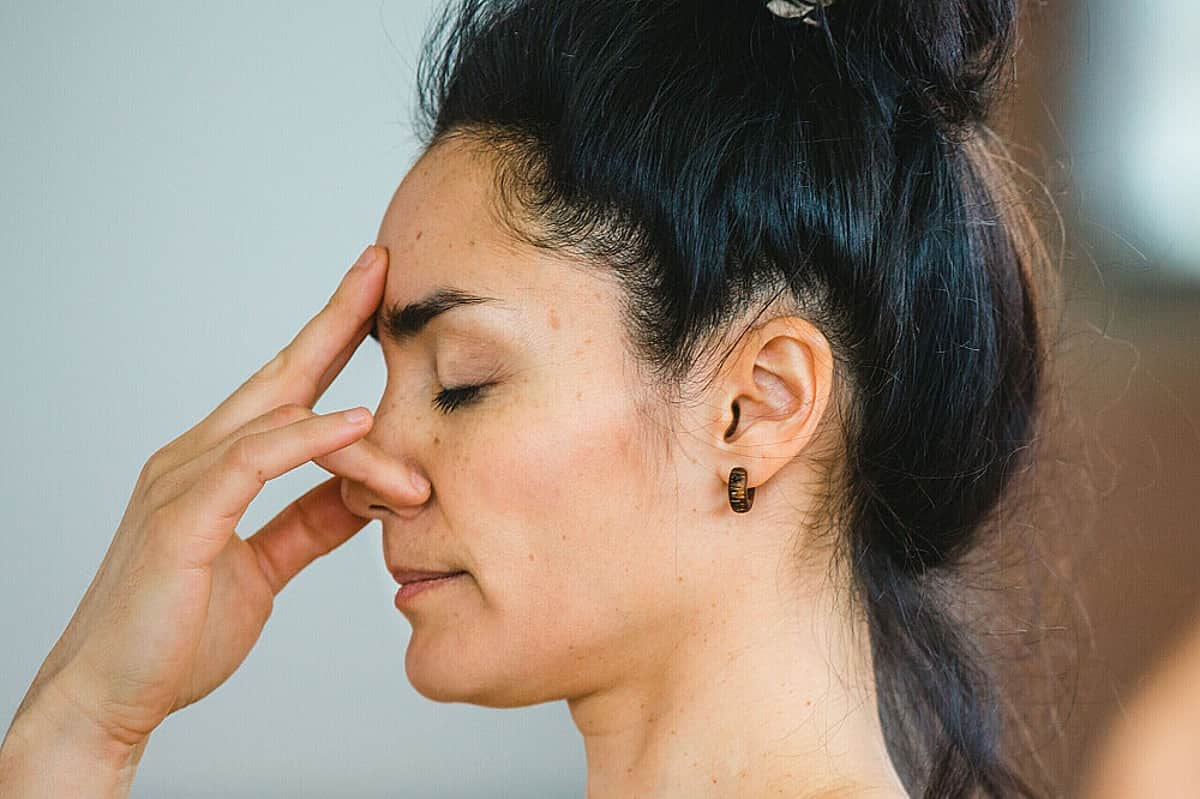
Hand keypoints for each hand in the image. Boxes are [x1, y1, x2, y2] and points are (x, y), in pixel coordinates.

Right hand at [12, 244, 423, 752]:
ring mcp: (182, 480)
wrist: (108, 697)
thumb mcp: (267, 566)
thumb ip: (312, 524)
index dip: (333, 338)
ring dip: (359, 431)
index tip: (380, 301)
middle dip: (338, 317)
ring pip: (281, 417)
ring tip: (417, 462)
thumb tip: (368, 493)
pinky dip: (309, 438)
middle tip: (385, 268)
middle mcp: (196, 457)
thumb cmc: (178, 632)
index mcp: (216, 465)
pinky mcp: (181, 517)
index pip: (287, 388)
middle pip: (282, 371)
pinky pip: (255, 459)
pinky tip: (355, 426)